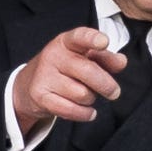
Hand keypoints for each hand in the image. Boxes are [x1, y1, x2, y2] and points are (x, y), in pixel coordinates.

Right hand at [11, 27, 127, 134]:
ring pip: (82, 94)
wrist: (30, 85)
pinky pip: (71, 110)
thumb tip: (121, 62)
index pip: (80, 36)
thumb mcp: (83, 58)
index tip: (104, 42)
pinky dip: (84, 114)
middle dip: (107, 85)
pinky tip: (88, 111)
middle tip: (114, 92)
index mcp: (66, 41)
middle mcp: (53, 55)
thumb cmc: (66, 69)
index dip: (92, 39)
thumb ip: (105, 58)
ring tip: (86, 96)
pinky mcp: (40, 96)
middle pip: (88, 71)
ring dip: (91, 99)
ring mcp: (44, 75)